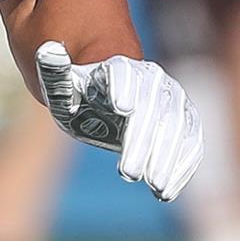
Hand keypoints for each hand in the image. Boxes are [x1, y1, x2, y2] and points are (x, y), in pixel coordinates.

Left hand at [35, 41, 202, 201]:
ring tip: (155, 188)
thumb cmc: (81, 96)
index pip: (122, 73)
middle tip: (128, 173)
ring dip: (167, 156)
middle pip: (150, 105)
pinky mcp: (185, 118)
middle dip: (142, 140)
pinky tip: (169, 191)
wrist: (109, 100)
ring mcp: (172, 97)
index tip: (120, 107)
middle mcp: (150, 77)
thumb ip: (55, 74)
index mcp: (116, 65)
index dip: (123, 86)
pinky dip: (184, 164)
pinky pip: (191, 139)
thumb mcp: (62, 89)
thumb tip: (48, 50)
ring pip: (176, 123)